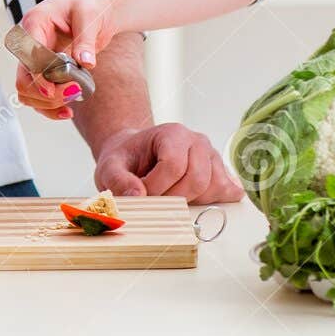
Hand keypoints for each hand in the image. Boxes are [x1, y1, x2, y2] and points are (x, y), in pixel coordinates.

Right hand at [14, 0, 119, 119]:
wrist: (96, 4)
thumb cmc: (90, 2)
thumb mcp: (90, 15)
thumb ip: (86, 39)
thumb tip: (86, 63)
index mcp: (35, 23)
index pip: (28, 56)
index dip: (38, 77)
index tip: (52, 92)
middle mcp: (29, 42)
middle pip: (23, 79)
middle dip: (46, 93)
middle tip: (74, 93)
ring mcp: (34, 57)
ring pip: (27, 92)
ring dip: (48, 103)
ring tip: (74, 99)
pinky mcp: (44, 69)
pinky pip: (38, 95)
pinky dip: (50, 107)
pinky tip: (67, 111)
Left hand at [92, 123, 243, 204]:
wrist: (136, 153)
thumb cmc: (126, 158)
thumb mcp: (110, 166)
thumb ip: (118, 180)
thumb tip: (137, 196)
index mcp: (172, 133)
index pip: (173, 166)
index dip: (157, 187)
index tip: (142, 195)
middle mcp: (196, 141)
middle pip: (196, 178)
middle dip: (174, 198)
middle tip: (156, 200)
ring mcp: (210, 156)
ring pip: (212, 186)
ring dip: (191, 201)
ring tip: (170, 197)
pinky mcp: (218, 171)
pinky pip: (224, 190)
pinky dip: (214, 199)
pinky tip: (198, 202)